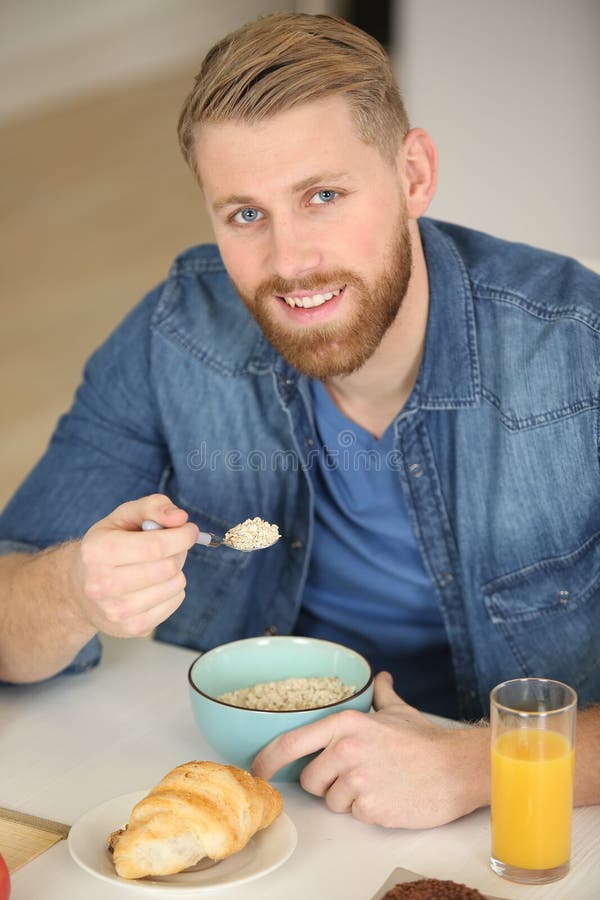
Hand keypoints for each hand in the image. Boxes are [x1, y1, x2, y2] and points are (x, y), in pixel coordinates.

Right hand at [68, 494, 198, 637]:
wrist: (80, 587)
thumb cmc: (107, 545)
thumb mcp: (124, 516)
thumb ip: (153, 506)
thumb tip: (180, 518)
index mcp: (97, 551)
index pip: (155, 546)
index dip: (182, 536)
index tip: (189, 530)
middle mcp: (101, 584)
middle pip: (167, 568)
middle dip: (179, 552)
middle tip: (173, 546)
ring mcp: (116, 611)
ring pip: (174, 586)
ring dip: (177, 571)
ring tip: (159, 565)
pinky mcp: (131, 628)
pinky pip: (174, 603)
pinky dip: (173, 590)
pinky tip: (156, 584)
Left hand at [252, 671, 489, 827]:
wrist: (457, 769)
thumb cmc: (427, 742)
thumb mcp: (399, 712)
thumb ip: (380, 695)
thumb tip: (379, 678)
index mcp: (346, 724)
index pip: (291, 742)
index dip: (268, 758)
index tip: (257, 769)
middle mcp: (346, 750)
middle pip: (310, 780)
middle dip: (326, 783)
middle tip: (356, 775)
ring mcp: (358, 781)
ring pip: (332, 801)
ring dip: (349, 798)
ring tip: (378, 784)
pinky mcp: (371, 808)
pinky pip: (354, 815)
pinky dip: (367, 811)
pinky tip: (388, 797)